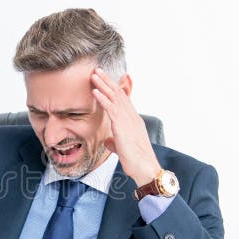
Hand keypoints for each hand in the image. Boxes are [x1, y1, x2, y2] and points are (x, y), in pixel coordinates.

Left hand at [91, 67, 161, 186]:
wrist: (144, 168)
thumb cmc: (135, 160)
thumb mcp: (122, 148)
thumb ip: (114, 141)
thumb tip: (107, 140)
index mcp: (133, 120)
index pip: (123, 99)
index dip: (114, 88)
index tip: (105, 79)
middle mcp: (132, 117)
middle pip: (119, 94)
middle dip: (107, 81)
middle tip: (97, 70)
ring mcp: (128, 120)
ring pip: (114, 97)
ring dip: (103, 85)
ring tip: (94, 75)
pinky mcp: (122, 126)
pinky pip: (111, 108)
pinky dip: (102, 98)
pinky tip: (95, 91)